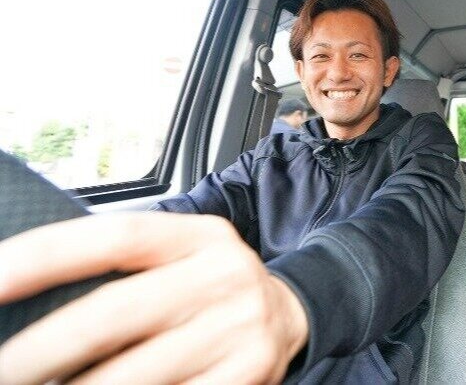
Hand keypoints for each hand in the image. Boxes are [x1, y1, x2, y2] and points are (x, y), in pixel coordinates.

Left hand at [0, 213, 308, 384]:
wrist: (293, 314)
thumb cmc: (214, 286)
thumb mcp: (183, 257)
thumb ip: (127, 267)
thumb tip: (30, 294)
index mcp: (199, 236)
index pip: (115, 236)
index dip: (46, 257)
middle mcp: (223, 276)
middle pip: (114, 312)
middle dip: (38, 351)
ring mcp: (238, 329)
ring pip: (134, 374)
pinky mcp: (248, 374)